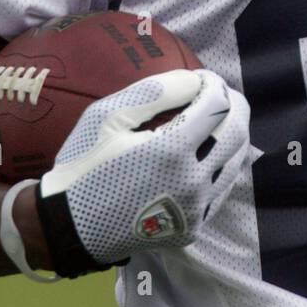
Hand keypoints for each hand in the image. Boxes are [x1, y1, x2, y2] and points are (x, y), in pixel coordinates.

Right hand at [35, 69, 250, 275]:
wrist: (69, 228)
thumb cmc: (84, 165)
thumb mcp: (106, 117)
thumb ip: (154, 91)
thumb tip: (196, 80)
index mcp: (171, 151)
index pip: (218, 105)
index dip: (214, 84)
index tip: (202, 78)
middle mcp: (192, 182)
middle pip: (237, 132)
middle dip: (233, 106)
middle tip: (217, 94)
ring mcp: (195, 210)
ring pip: (235, 162)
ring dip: (230, 135)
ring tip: (212, 121)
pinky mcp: (192, 228)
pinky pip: (220, 190)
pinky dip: (219, 166)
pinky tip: (203, 155)